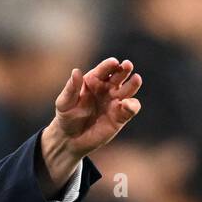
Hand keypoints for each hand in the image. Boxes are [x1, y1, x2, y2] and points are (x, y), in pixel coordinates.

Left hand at [37, 57, 142, 190]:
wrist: (70, 139)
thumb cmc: (66, 117)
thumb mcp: (64, 102)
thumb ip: (71, 88)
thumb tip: (76, 71)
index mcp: (93, 80)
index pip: (104, 69)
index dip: (109, 65)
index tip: (114, 62)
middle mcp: (106, 88)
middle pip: (119, 75)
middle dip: (124, 69)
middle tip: (127, 65)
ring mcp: (115, 102)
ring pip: (128, 89)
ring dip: (133, 84)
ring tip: (136, 79)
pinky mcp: (120, 116)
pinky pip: (130, 108)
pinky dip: (132, 105)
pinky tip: (127, 104)